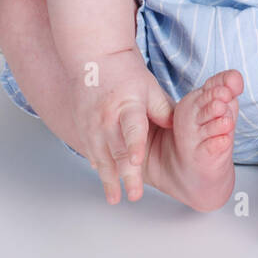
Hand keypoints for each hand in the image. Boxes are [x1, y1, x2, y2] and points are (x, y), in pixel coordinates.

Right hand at [71, 46, 173, 203]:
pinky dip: (98, 167)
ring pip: (101, 156)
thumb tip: (174, 126)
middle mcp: (107, 117)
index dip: (134, 145)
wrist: (94, 59)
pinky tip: (104, 180)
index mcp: (127, 104)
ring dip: (108, 178)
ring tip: (115, 198)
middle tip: (134, 194)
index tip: (137, 161)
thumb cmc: (125, 73)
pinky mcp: (83, 128)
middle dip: (125, 175)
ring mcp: (92, 124)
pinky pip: (90, 152)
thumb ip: (162, 108)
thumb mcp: (149, 86)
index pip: (132, 128)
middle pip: (116, 150)